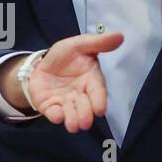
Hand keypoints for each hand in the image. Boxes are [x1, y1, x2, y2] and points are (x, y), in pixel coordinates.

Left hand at [0, 31, 122, 131]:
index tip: (100, 109)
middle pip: (85, 107)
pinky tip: (56, 116)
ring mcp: (66, 102)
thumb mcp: (79, 44)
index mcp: (90, 80)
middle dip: (85, 115)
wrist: (42, 64)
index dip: (99, 100)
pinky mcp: (51, 107)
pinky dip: (55, 116)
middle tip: (86, 122)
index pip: (97, 91)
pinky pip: (54, 113)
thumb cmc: (65, 56)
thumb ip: (98, 43)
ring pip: (71, 114)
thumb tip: (119, 36)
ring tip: (73, 125)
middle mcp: (80, 95)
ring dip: (72, 120)